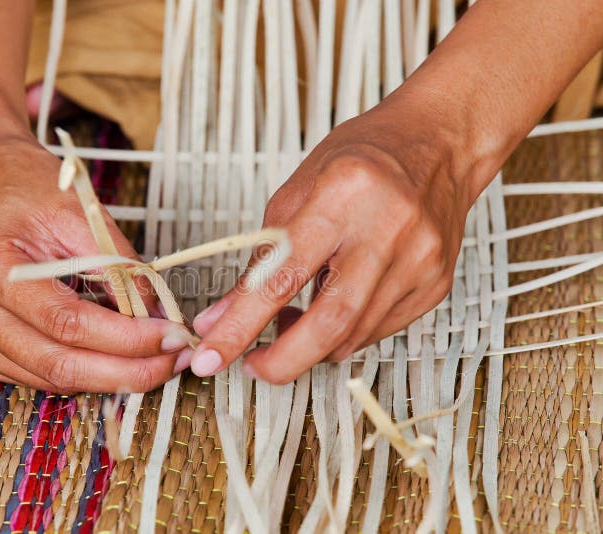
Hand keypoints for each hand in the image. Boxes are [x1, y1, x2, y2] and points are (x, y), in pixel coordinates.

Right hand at [0, 140, 190, 392]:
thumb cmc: (27, 189)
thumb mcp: (81, 213)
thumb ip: (120, 268)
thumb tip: (159, 317)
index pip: (69, 324)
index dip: (129, 340)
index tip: (173, 338)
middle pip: (58, 365)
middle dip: (126, 370)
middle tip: (173, 361)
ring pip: (50, 379)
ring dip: (109, 376)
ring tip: (155, 360)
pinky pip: (35, 376)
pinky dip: (81, 371)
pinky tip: (114, 359)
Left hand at [189, 111, 469, 383]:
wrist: (441, 142)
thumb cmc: (361, 158)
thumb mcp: (296, 193)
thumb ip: (261, 258)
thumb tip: (222, 318)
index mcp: (343, 194)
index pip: (282, 276)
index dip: (240, 326)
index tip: (208, 356)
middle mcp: (388, 230)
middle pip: (330, 322)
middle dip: (282, 360)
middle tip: (252, 367)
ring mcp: (419, 261)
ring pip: (354, 334)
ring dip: (311, 344)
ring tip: (289, 323)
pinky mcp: (435, 283)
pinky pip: (378, 329)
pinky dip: (344, 333)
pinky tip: (331, 308)